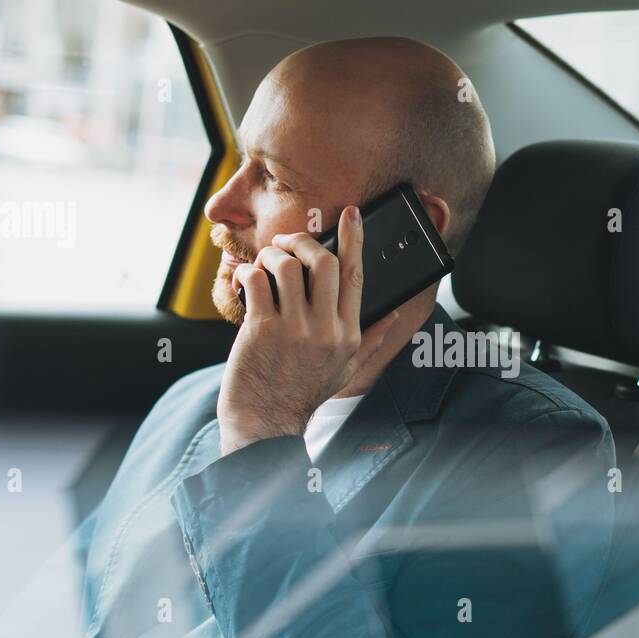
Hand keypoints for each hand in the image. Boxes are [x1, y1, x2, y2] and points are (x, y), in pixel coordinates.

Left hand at [217, 205, 398, 455]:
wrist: (267, 423)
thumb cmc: (303, 394)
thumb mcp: (346, 369)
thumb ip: (371, 339)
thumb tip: (394, 314)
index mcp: (347, 334)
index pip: (356, 277)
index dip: (354, 240)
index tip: (352, 214)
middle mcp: (325, 329)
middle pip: (324, 263)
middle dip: (304, 241)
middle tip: (288, 243)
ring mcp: (294, 329)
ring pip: (288, 266)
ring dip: (272, 256)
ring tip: (264, 265)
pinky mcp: (262, 330)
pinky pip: (257, 282)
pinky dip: (248, 273)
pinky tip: (245, 282)